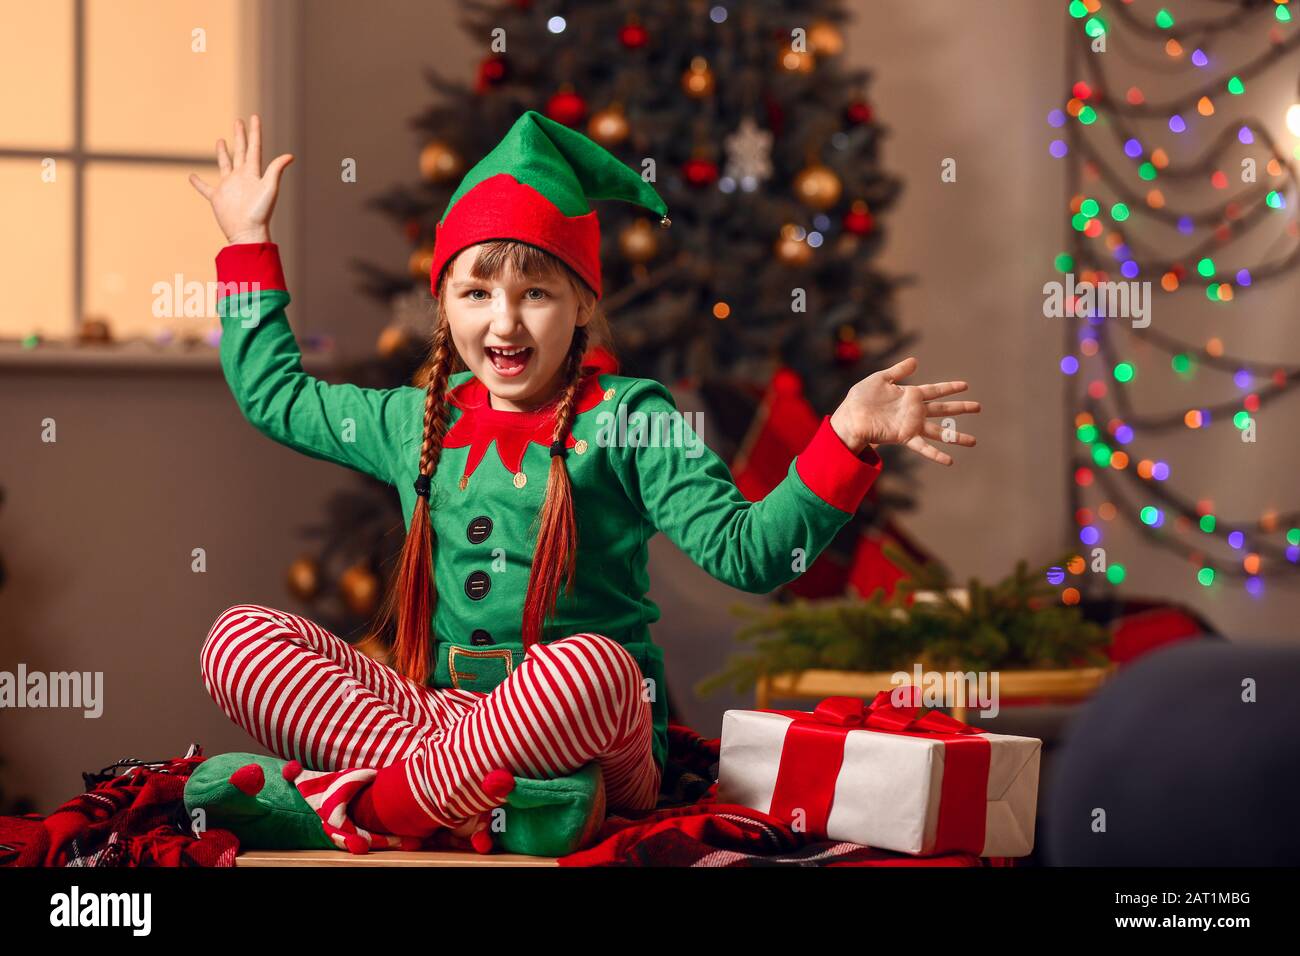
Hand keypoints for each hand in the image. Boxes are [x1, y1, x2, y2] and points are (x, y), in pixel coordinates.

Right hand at [188, 114, 293, 244]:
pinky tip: (191, 176)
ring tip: (221, 141)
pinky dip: (198, 182)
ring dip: (223, 152)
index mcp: (253, 173)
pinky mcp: (217, 198)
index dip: (255, 132)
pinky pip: (205, 188)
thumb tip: (290, 155)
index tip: (254, 116)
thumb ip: (276, 170)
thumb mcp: (270, 188)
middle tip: (238, 120)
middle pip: (240, 151)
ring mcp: (229, 186)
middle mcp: (241, 177)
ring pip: (225, 164)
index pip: (254, 147)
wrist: (248, 232)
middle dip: (240, 136)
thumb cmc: (260, 212)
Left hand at [829, 356, 978, 465]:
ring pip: (940, 431)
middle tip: (978, 407)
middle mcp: (914, 411)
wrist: (849, 417)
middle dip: (961, 408)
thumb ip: (898, 371)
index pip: (935, 390)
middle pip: (943, 409)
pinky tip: (950, 461)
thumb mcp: (880, 379)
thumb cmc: (860, 398)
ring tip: (973, 441)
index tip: (965, 385)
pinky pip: (923, 447)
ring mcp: (911, 425)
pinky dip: (936, 454)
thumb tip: (915, 361)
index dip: (950, 387)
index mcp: (909, 395)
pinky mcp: (904, 437)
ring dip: (956, 436)